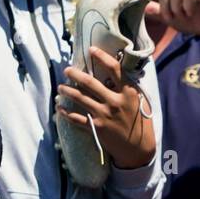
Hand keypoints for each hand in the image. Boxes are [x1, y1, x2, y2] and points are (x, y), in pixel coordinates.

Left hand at [58, 46, 155, 168]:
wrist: (138, 148)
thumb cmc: (140, 123)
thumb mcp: (139, 102)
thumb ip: (127, 88)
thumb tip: (114, 72)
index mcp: (128, 93)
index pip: (114, 69)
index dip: (102, 57)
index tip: (91, 50)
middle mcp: (114, 102)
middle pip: (90, 82)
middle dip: (75, 74)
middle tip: (67, 70)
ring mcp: (103, 115)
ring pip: (80, 98)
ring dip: (67, 91)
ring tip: (60, 87)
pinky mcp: (96, 128)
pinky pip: (76, 118)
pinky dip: (66, 113)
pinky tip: (59, 108)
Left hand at [145, 0, 199, 41]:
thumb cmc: (193, 21)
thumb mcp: (171, 18)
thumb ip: (158, 12)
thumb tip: (144, 7)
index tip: (145, 1)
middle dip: (165, 6)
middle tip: (171, 17)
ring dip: (176, 8)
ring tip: (183, 16)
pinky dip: (187, 7)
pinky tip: (192, 13)